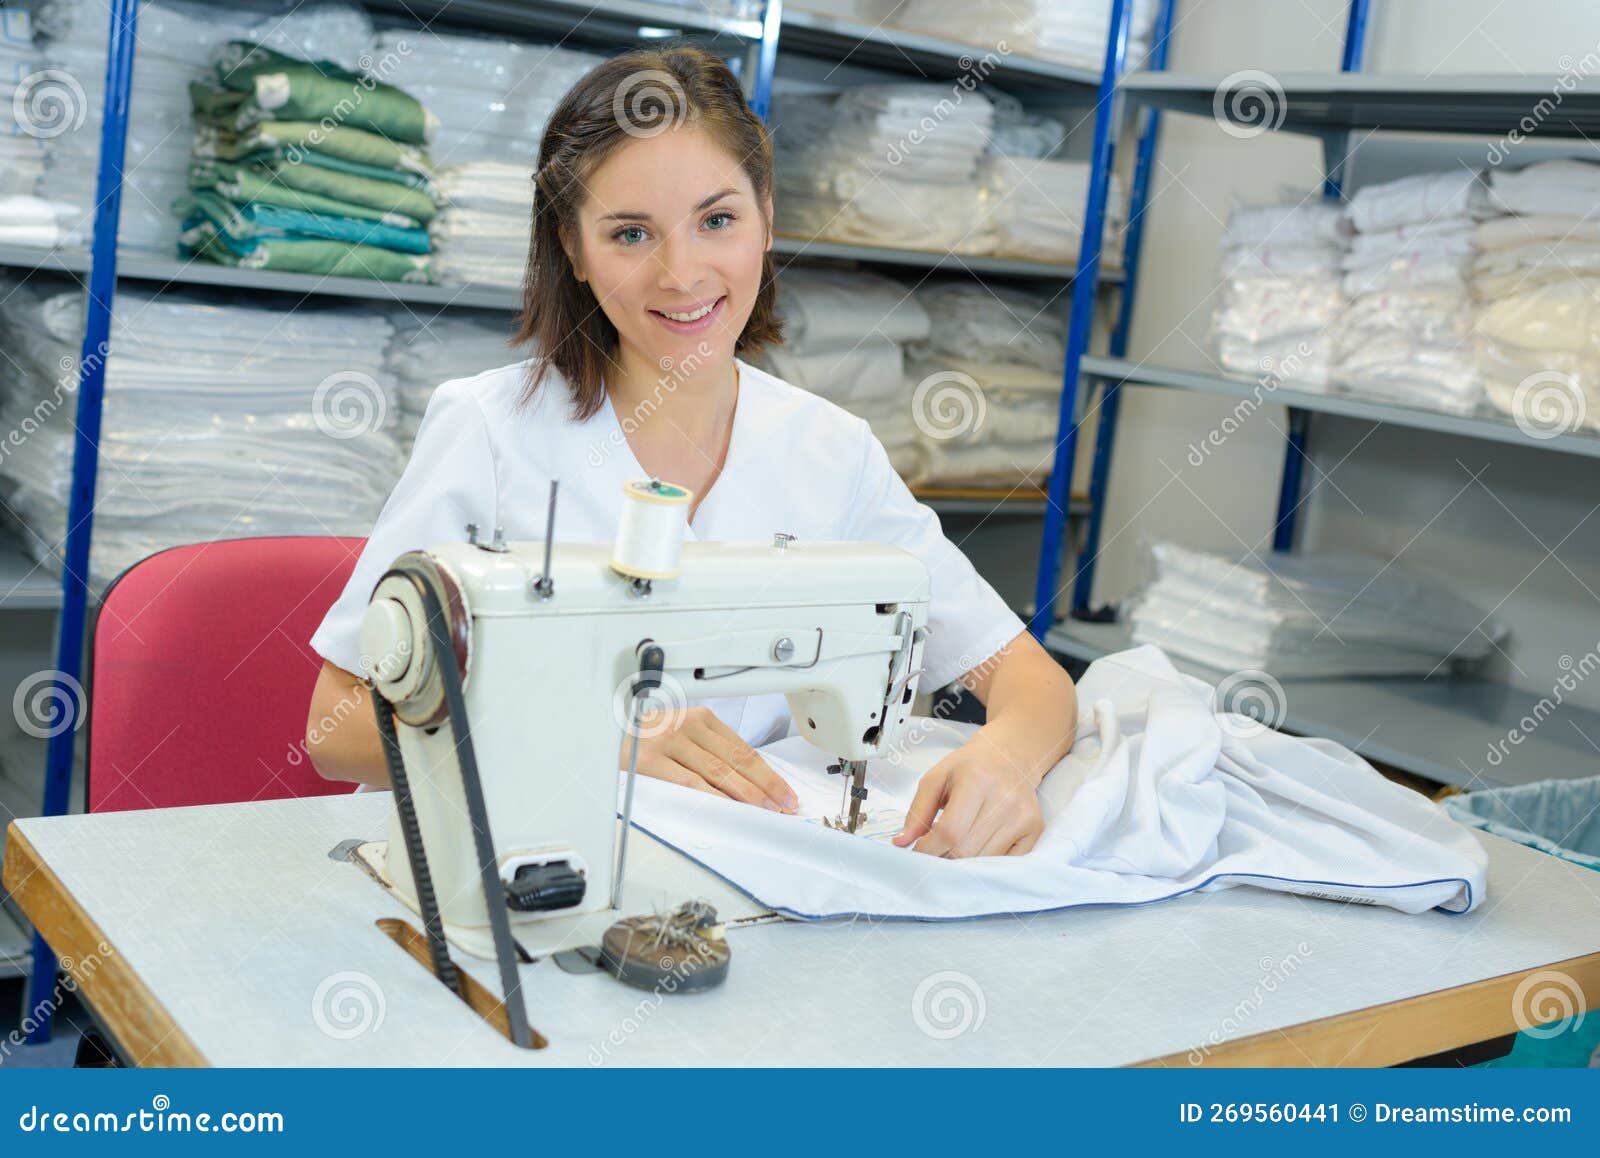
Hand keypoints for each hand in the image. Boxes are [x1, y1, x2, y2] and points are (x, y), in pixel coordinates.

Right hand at [620, 706, 798, 812]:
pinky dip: (712, 797)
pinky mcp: (650, 761)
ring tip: (764, 811)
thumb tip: (753, 782)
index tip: (785, 794)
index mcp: (700, 718)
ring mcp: (667, 742)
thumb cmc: (648, 742)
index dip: (769, 774)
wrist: (602, 735)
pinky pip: (688, 783)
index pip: (744, 750)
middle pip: (736, 761)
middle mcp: (686, 726)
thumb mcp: (683, 737)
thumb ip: (712, 752)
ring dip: (745, 795)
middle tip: (783, 807)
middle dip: (765, 787)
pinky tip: (727, 809)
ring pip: (717, 772)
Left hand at [892, 731, 1042, 857]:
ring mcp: (1023, 816)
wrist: (1010, 755)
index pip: (950, 831)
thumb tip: (901, 842)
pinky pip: (1006, 862)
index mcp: (977, 780)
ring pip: (985, 861)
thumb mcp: (936, 778)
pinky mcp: (1035, 828)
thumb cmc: (970, 767)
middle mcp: (1005, 799)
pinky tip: (977, 848)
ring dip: (963, 863)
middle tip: (934, 852)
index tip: (917, 853)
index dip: (928, 849)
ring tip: (955, 847)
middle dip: (943, 858)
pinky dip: (986, 863)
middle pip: (966, 850)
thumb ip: (917, 810)